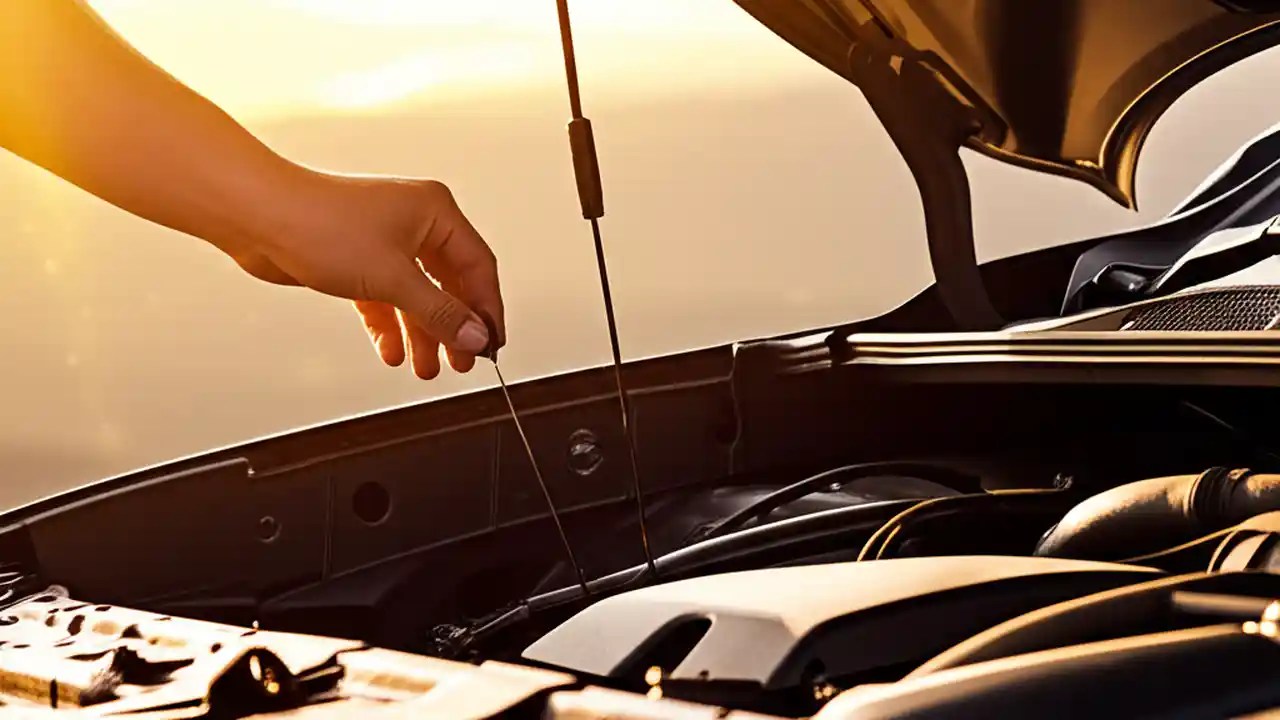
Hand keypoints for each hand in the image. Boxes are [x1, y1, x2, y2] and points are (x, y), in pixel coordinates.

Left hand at [222, 170, 504, 378]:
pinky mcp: (356, 259)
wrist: (257, 216)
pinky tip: (391, 351)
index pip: (478, 267)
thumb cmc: (319, 223)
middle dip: (453, 327)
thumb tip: (475, 336)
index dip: (487, 310)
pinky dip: (389, 326)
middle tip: (462, 362)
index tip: (491, 344)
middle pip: (448, 285)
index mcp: (434, 212)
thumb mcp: (393, 278)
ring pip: (416, 296)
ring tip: (426, 368)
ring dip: (421, 333)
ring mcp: (384, 241)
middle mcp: (414, 223)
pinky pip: (384, 298)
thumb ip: (440, 312)